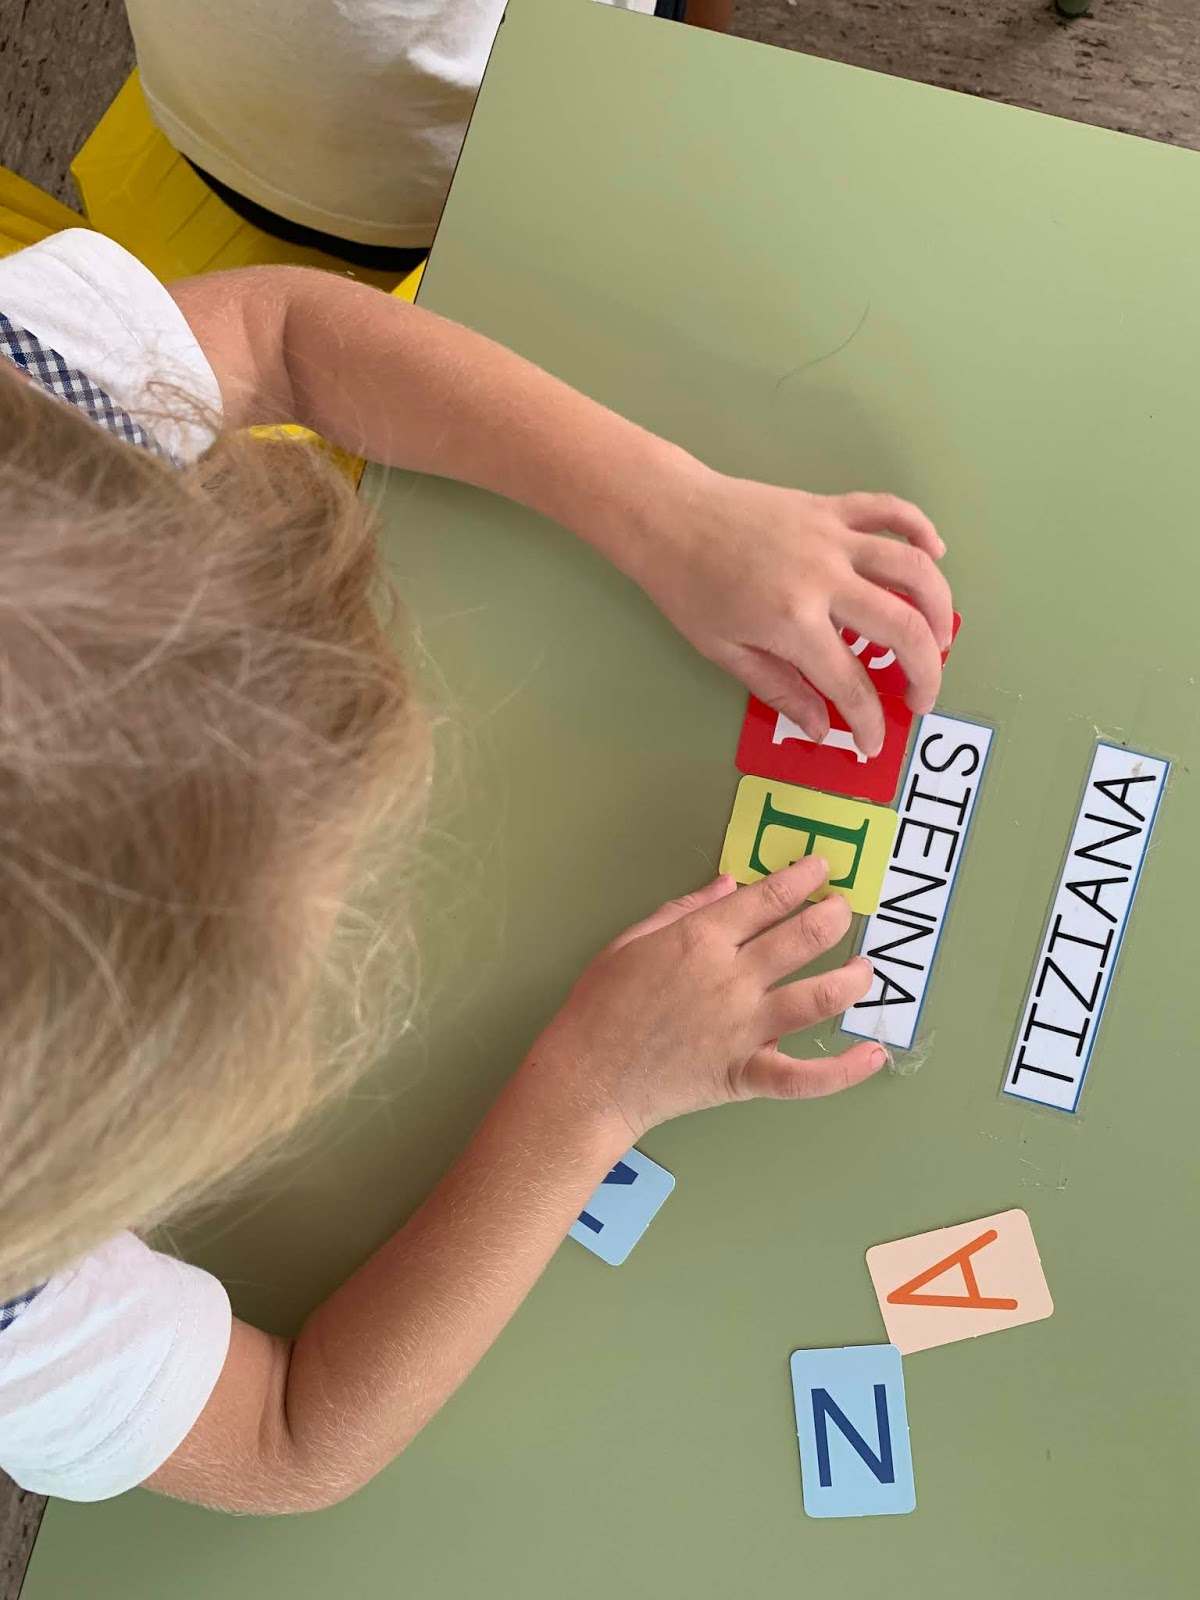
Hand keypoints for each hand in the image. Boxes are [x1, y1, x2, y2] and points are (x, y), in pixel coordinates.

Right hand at [529, 857, 885, 1142]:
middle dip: (833, 917)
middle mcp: (732, 979)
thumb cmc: (601, 1005)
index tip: (821, 868)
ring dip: (852, 978)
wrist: (589, 1076)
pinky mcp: (748, 1075)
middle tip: (842, 910)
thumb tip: (730, 883)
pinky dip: (846, 1070)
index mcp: (701, 939)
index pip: (767, 897)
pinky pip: (807, 1077)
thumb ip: (685, 909)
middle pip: (804, 938)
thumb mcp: (631, 940)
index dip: (802, 878)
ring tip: (865, 969)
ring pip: (818, 997)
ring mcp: (745, 1029)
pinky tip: (874, 1054)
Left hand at [623, 460, 952, 758]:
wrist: (669, 516)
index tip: (873, 743)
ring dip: (940, 607)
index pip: (850, 684)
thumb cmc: (688, 588)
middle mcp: (823, 578)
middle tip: (921, 699)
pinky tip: (935, 553)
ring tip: (941, 638)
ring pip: (912, 568)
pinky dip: (921, 529)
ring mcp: (832, 538)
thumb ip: (780, 691)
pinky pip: (891, 511)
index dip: (869, 722)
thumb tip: (822, 728)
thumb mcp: (725, 652)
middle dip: (925, 673)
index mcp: (792, 622)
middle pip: (902, 628)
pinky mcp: (831, 508)